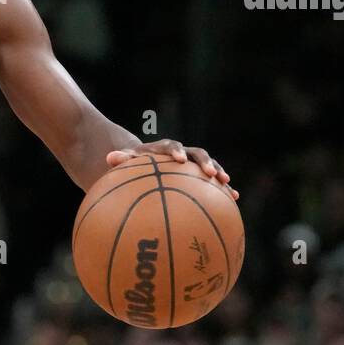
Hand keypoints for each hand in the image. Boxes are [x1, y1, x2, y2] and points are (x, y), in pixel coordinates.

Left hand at [106, 139, 238, 199]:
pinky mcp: (198, 176)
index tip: (178, 159)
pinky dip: (223, 189)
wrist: (143, 165)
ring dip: (219, 173)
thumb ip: (121, 160)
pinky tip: (234, 199)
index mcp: (163, 149)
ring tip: (228, 184)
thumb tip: (109, 158)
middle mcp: (181, 154)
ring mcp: (192, 165)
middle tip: (212, 173)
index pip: (170, 146)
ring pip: (209, 165)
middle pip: (196, 153)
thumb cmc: (133, 165)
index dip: (176, 151)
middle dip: (205, 162)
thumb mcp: (125, 163)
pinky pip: (212, 182)